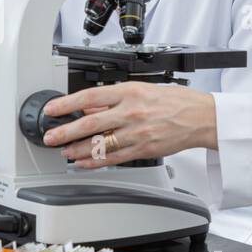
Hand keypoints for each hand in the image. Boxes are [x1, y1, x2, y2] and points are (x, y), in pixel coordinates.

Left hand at [39, 83, 216, 167]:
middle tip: (50, 137)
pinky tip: (83, 162)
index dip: (67, 104)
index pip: (90, 97)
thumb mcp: (142, 89)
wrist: (201, 117)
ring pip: (99, 144)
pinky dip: (95, 161)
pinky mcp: (143, 150)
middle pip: (90, 123)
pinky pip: (114, 159)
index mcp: (129, 93)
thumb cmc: (175, 101)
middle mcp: (131, 113)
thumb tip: (90, 105)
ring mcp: (137, 133)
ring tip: (63, 152)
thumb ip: (114, 98)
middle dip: (65, 132)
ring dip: (77, 150)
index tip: (52, 109)